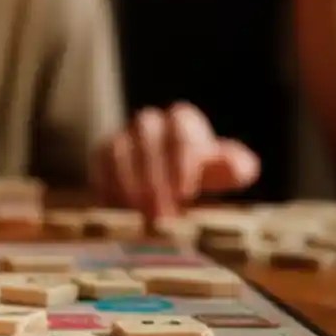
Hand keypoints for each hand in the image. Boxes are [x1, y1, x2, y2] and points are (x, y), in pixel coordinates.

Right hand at [91, 103, 259, 219]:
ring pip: (119, 150)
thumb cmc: (202, 176)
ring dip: (128, 185)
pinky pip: (99, 164)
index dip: (182, 162)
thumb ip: (236, 167)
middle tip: (161, 215)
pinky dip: (107, 187)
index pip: (180, 133)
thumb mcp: (227, 172)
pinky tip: (118, 212)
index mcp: (182, 120)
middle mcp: (149, 122)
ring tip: (139, 215)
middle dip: (155, 180)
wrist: (171, 180)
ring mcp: (122, 136)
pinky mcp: (101, 153)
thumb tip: (234, 167)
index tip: (186, 193)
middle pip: (147, 140)